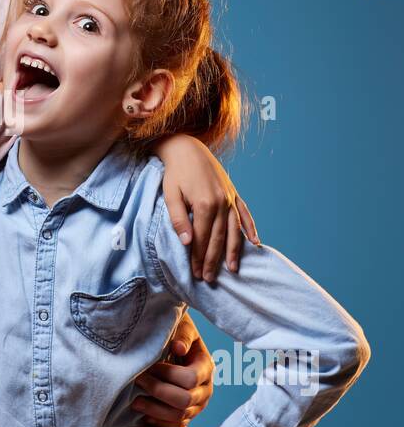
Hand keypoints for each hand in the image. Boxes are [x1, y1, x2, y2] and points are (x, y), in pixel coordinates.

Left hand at [126, 312, 213, 426]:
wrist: (174, 346)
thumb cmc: (175, 334)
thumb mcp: (182, 327)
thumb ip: (182, 335)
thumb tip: (178, 348)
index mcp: (206, 367)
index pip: (190, 379)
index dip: (167, 374)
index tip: (148, 367)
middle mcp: (205, 389)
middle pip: (185, 400)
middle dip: (158, 391)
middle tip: (138, 381)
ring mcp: (197, 405)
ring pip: (179, 416)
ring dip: (154, 410)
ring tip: (135, 402)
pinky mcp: (186, 416)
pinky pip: (174, 426)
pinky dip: (158, 423)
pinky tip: (142, 415)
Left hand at [155, 133, 259, 280]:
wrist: (187, 147)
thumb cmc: (175, 173)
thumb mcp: (170, 195)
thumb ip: (178, 219)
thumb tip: (186, 242)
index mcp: (204, 204)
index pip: (201, 238)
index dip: (197, 257)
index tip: (195, 273)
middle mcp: (221, 202)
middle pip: (218, 238)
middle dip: (213, 260)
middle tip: (208, 278)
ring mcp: (230, 198)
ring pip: (234, 230)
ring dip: (233, 251)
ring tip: (233, 269)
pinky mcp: (234, 193)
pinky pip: (245, 214)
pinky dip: (250, 229)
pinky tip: (255, 243)